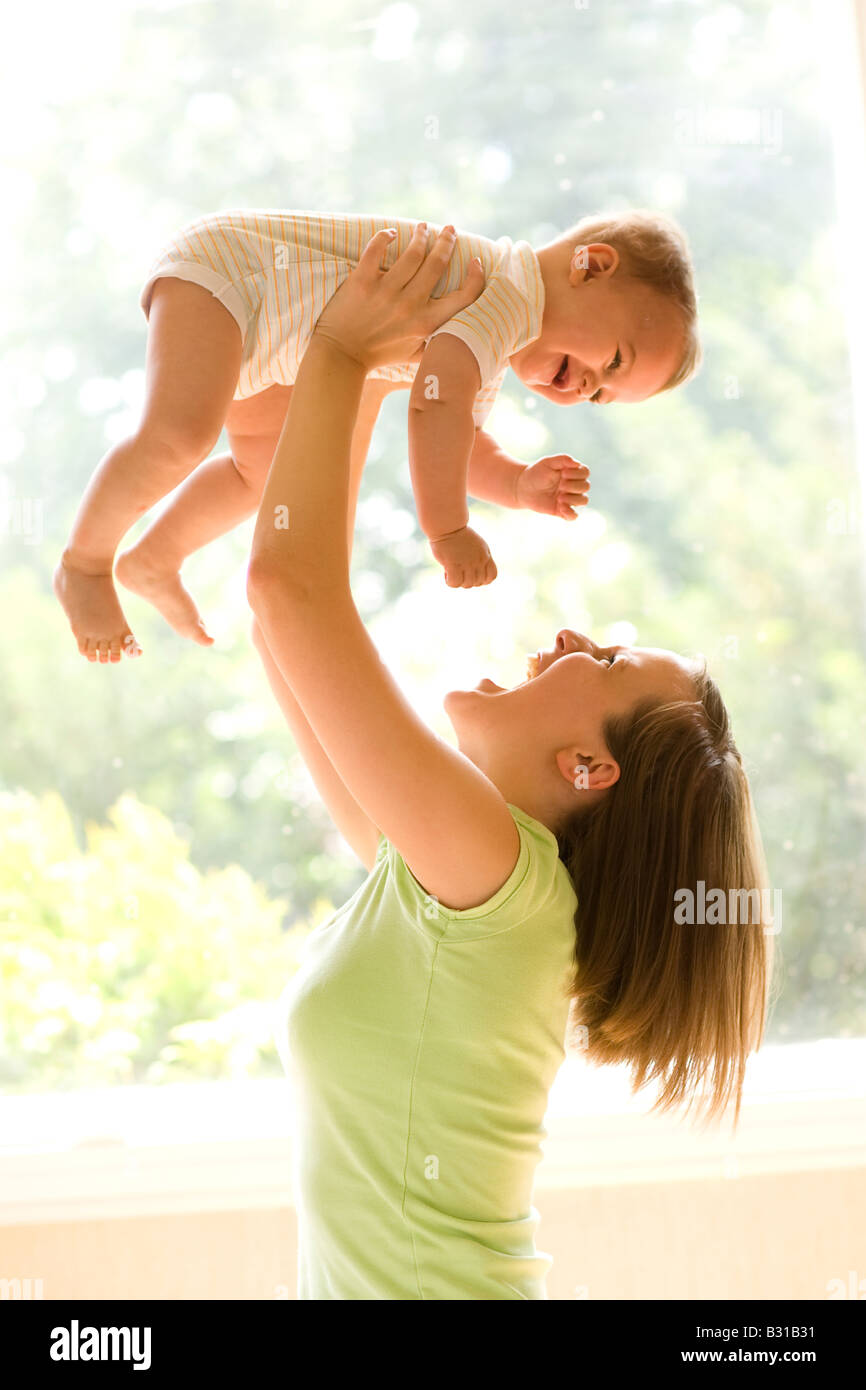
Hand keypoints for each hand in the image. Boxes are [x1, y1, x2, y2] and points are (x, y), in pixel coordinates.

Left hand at [312, 223, 485, 370]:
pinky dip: (386, 237)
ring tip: (423, 227)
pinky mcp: (362, 282)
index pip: (463, 297)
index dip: (475, 277)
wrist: (341, 357)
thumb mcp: (415, 355)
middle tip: (450, 230)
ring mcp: (385, 292)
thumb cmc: (379, 356)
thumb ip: (437, 341)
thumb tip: (459, 329)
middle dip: (447, 242)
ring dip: (421, 235)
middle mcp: (409, 306)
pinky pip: (376, 249)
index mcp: (426, 324)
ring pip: (412, 253)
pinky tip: (392, 234)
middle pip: (437, 264)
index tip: (476, 262)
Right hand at [429, 525, 496, 588]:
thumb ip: (480, 557)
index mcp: (485, 555)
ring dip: (458, 581)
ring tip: (451, 570)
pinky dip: (450, 582)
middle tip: (459, 571)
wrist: (447, 525)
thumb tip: (477, 572)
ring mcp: (467, 563)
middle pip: (478, 582)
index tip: (473, 575)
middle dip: (468, 580)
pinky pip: (455, 583)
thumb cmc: (459, 534)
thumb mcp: (476, 545)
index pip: (492, 576)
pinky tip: (446, 572)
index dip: (484, 580)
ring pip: (467, 585)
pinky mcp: (454, 565)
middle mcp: (479, 560)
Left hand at [515, 454, 589, 519]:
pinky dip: (571, 513)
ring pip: (584, 500)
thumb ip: (562, 459)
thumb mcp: (548, 462)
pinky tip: (561, 508)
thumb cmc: (537, 473)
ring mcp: (569, 499)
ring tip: (559, 497)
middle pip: (586, 486)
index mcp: (572, 472)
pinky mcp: (562, 511)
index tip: (562, 473)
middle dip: (574, 486)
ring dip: (573, 498)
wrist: (523, 487)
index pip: (585, 472)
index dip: (577, 474)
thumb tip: (577, 463)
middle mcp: (573, 486)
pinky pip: (574, 516)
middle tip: (560, 485)